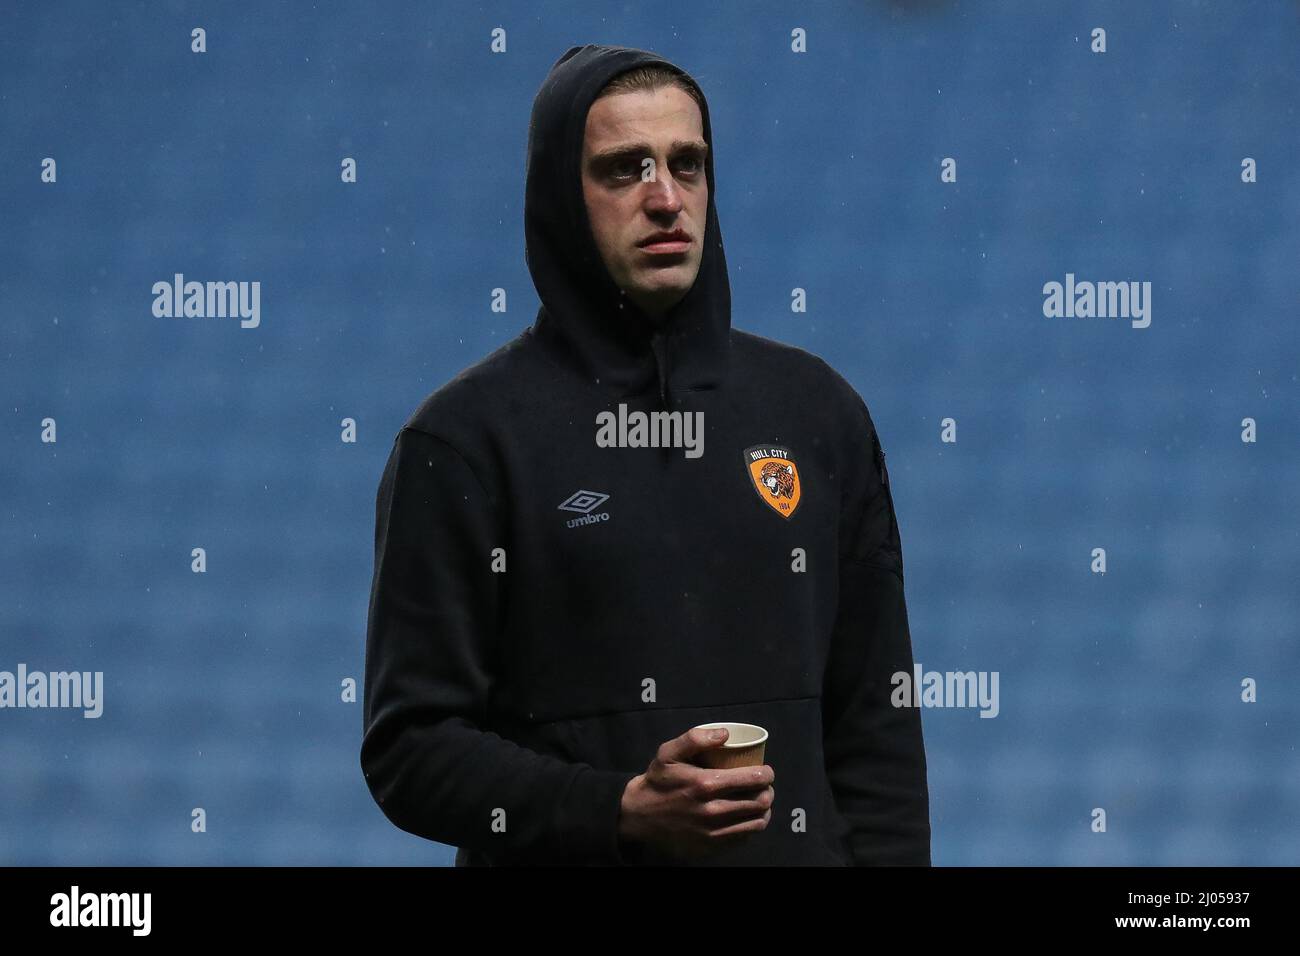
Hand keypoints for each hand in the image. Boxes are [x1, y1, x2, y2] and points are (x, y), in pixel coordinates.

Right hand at [617, 726, 774, 860]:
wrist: (640, 816)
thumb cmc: (658, 781)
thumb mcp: (668, 753)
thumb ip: (695, 738)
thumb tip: (725, 734)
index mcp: (705, 784)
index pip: (753, 780)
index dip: (767, 774)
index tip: (766, 771)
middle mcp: (713, 811)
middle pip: (759, 803)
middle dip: (767, 791)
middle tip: (764, 786)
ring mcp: (713, 832)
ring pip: (756, 823)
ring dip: (764, 811)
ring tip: (760, 803)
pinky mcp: (711, 846)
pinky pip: (743, 838)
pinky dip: (750, 826)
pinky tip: (746, 818)